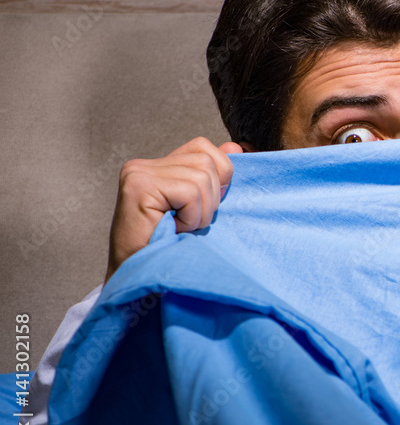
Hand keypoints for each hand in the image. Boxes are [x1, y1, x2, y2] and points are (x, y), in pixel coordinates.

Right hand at [106, 137, 242, 281]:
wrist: (140, 277)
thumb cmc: (169, 246)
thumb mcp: (199, 208)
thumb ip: (214, 177)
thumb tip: (236, 148)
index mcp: (160, 166)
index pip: (204, 148)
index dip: (218, 175)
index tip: (204, 205)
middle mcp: (145, 164)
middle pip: (207, 162)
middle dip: (211, 198)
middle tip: (189, 222)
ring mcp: (138, 173)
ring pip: (201, 177)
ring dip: (200, 211)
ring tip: (180, 227)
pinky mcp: (139, 186)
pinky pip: (189, 192)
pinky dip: (191, 216)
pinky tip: (174, 228)